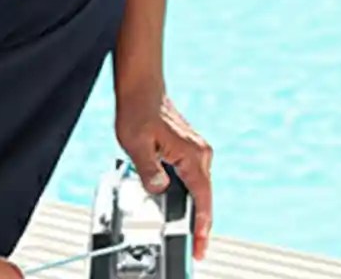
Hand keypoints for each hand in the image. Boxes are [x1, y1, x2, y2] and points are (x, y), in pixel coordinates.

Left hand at [115, 90, 214, 260]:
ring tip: (192, 235)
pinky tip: (182, 208)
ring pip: (200, 189)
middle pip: (204, 197)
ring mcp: (197, 151)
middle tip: (197, 250)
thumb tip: (160, 189)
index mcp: (192, 155)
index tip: (200, 244)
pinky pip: (194, 179)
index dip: (201, 225)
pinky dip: (191, 196)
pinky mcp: (190, 150)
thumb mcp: (136, 144)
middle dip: (200, 225)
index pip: (202, 198)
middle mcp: (200, 154)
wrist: (141, 89)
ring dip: (196, 211)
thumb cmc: (138, 112)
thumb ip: (149, 170)